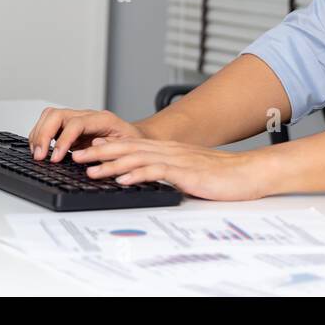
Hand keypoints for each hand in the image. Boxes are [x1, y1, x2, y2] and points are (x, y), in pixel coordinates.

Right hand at [28, 107, 144, 161]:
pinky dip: (41, 135)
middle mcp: (87, 116)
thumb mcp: (127, 150)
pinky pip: (49, 124)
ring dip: (39, 134)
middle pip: (57, 115)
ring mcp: (77, 119)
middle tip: (40, 156)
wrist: (136, 137)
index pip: (75, 124)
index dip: (63, 140)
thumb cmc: (133, 144)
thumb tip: (85, 156)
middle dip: (44, 135)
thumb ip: (108, 151)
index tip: (56, 158)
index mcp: (102, 120)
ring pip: (50, 116)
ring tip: (37, 154)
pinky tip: (41, 149)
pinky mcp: (70, 126)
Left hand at [73, 138, 274, 200]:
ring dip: (111, 163)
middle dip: (100, 151)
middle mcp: (170, 152)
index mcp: (169, 151)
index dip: (107, 147)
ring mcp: (177, 160)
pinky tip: (122, 178)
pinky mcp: (185, 172)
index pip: (132, 146)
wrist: (248, 173)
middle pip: (128, 148)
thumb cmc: (223, 176)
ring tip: (90, 168)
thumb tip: (150, 178)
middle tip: (76, 155)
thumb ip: (171, 172)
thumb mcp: (190, 172)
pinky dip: (137, 173)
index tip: (86, 150)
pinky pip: (157, 171)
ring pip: (137, 157)